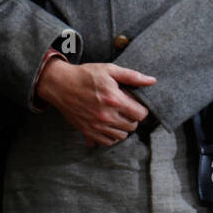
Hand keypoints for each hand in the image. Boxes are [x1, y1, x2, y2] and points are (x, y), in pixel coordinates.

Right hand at [37, 57, 156, 145]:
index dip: (140, 109)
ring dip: (122, 128)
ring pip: (121, 136)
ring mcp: (96, 126)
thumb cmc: (85, 75)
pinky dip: (110, 136)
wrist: (60, 85)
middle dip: (132, 118)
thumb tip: (152, 81)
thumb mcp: (109, 70)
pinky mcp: (87, 132)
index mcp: (114, 100)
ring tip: (116, 117)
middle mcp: (106, 116)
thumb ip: (132, 76)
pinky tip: (107, 126)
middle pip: (132, 126)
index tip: (134, 104)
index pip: (140, 114)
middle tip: (125, 110)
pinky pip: (106, 142)